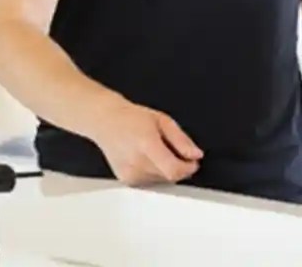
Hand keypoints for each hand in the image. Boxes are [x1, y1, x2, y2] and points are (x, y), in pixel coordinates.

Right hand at [85, 96, 201, 185]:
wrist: (105, 121)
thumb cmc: (132, 118)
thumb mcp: (162, 120)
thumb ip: (181, 140)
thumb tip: (196, 155)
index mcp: (146, 144)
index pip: (173, 170)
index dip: (188, 168)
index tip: (193, 161)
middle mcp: (136, 162)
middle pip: (169, 177)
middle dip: (179, 167)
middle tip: (174, 151)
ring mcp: (129, 174)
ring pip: (161, 182)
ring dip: (166, 171)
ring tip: (156, 152)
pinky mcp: (126, 181)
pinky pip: (150, 183)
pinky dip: (155, 174)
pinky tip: (147, 159)